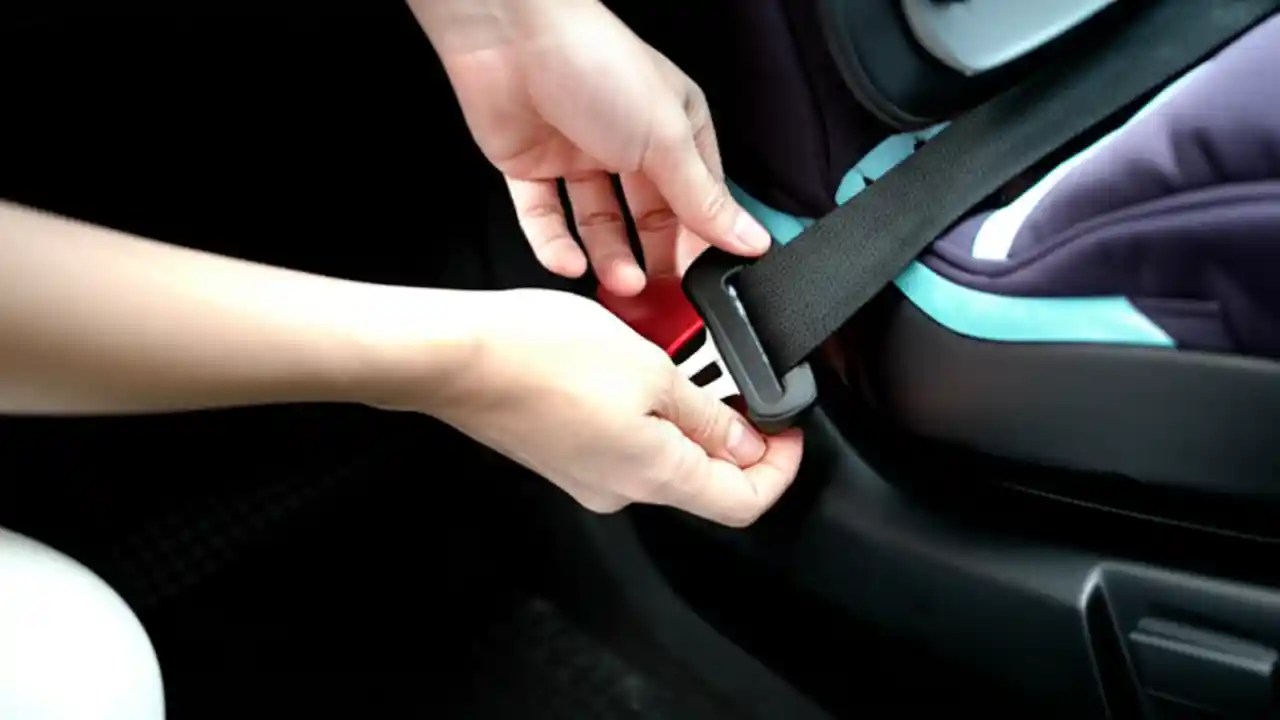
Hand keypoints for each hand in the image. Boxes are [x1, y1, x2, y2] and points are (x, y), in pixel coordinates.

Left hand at [415, 0, 772, 295]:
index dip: (705, 243)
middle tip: (662, 301)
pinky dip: (555, 246)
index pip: (700, 200)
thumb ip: (705, 201)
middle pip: (650, 218)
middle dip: (656, 259)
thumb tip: (751, 241)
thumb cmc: (597, 64)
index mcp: (676, 128)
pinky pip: (546, 218)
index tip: (707, 285)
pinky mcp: (531, 166)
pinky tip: (569, 264)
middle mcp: (630, 142)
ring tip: (622, 286)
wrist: (509, 34)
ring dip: (611, 259)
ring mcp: (579, 154)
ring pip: (599, 224)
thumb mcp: (667, 141)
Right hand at [421, 288, 803, 525]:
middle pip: (705, 480)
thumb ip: (706, 414)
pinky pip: (625, 442)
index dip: (780, 469)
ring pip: (664, 456)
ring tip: (678, 359)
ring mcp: (589, 476)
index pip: (745, 502)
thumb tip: (745, 442)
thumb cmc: (538, 357)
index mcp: (654, 475)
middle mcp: (622, 490)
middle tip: (733, 376)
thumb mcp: (650, 368)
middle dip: (733, 431)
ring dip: (686, 415)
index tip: (789, 430)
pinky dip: (646, 411)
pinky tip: (632, 367)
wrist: (455, 357)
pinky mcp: (564, 455)